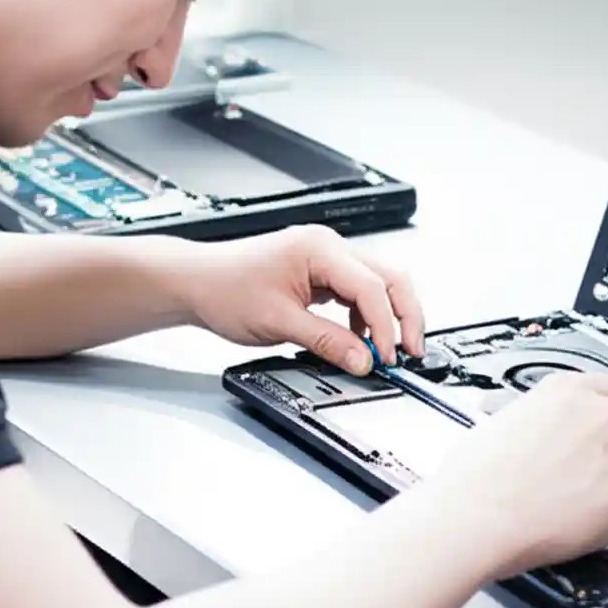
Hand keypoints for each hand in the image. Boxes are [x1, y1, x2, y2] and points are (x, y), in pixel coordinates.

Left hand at [182, 225, 423, 374]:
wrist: (195, 282)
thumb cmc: (224, 289)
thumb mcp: (278, 322)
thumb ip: (326, 342)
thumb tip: (363, 360)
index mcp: (320, 249)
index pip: (372, 286)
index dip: (386, 326)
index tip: (388, 357)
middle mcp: (328, 247)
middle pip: (388, 277)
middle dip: (404, 315)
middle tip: (411, 351)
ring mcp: (324, 258)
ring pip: (376, 284)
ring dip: (386, 316)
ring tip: (387, 351)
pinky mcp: (318, 272)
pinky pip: (355, 291)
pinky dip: (364, 316)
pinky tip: (360, 339)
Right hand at [423, 372, 607, 578]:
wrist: (481, 516)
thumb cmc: (478, 477)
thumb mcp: (503, 422)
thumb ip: (543, 421)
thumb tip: (549, 435)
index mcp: (567, 390)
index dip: (604, 411)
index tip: (597, 427)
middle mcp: (600, 413)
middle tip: (591, 466)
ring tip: (582, 498)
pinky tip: (585, 517)